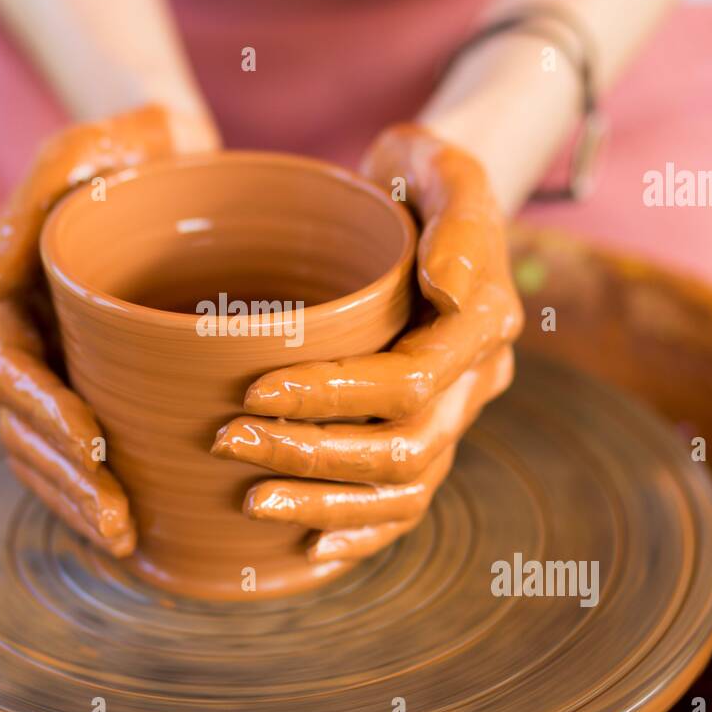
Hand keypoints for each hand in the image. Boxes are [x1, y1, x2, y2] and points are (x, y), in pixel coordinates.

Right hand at [0, 104, 218, 556]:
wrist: (177, 162)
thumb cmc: (130, 147)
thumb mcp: (87, 146)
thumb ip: (37, 195)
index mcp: (1, 289)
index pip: (9, 367)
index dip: (46, 411)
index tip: (95, 440)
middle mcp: (17, 335)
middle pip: (22, 427)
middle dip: (66, 478)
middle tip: (119, 521)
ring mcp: (51, 366)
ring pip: (42, 454)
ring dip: (77, 502)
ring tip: (126, 540)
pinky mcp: (91, 385)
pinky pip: (76, 454)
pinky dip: (95, 494)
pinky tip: (134, 530)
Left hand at [211, 124, 521, 561]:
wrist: (422, 208)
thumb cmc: (414, 179)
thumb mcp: (438, 163)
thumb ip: (457, 210)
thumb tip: (452, 289)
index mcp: (483, 320)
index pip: (409, 380)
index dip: (332, 394)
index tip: (253, 387)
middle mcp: (479, 379)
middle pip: (403, 447)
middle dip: (311, 454)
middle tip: (227, 441)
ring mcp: (458, 416)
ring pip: (404, 490)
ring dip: (325, 503)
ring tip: (250, 500)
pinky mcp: (432, 436)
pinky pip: (406, 506)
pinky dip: (359, 533)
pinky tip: (306, 547)